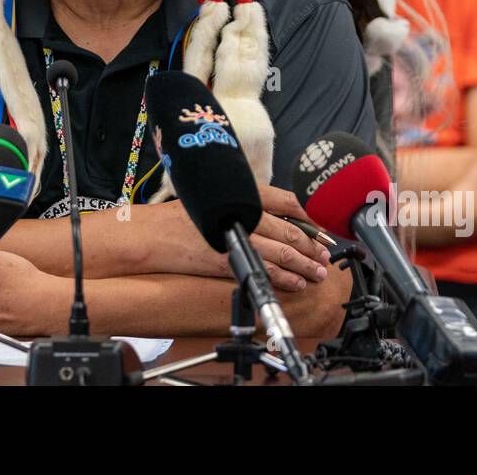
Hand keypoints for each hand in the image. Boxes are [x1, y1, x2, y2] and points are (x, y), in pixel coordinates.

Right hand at [139, 187, 331, 291]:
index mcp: (242, 192)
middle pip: (290, 230)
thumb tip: (277, 217)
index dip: (311, 216)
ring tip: (317, 274)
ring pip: (281, 253)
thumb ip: (246, 204)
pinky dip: (284, 279)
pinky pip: (262, 271)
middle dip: (313, 246)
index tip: (325, 228)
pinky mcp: (227, 261)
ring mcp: (235, 237)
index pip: (288, 201)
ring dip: (304, 265)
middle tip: (325, 256)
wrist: (151, 234)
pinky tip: (295, 284)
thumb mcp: (216, 198)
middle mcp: (242, 212)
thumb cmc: (180, 215)